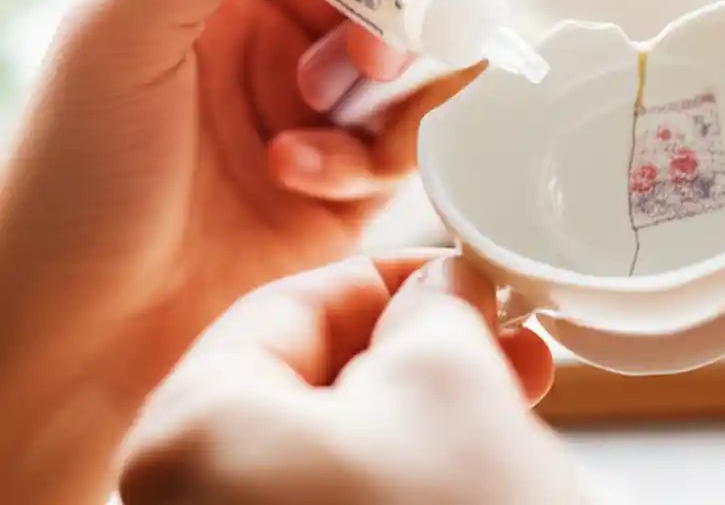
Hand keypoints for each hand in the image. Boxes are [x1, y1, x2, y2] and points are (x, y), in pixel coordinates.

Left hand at [0, 0, 470, 501]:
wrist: (89, 331)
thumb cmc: (75, 181)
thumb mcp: (120, 31)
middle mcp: (281, 40)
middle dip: (399, 8)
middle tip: (365, 50)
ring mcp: (323, 112)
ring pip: (420, 65)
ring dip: (387, 88)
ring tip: (315, 121)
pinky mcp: (355, 183)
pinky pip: (412, 144)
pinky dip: (371, 157)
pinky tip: (300, 175)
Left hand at [120, 252, 583, 504]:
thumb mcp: (452, 380)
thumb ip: (434, 304)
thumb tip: (440, 286)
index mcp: (189, 439)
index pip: (285, 307)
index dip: (389, 277)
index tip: (458, 274)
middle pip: (305, 381)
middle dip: (416, 348)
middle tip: (496, 334)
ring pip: (329, 449)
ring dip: (421, 410)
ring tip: (510, 398)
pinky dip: (403, 474)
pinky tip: (475, 464)